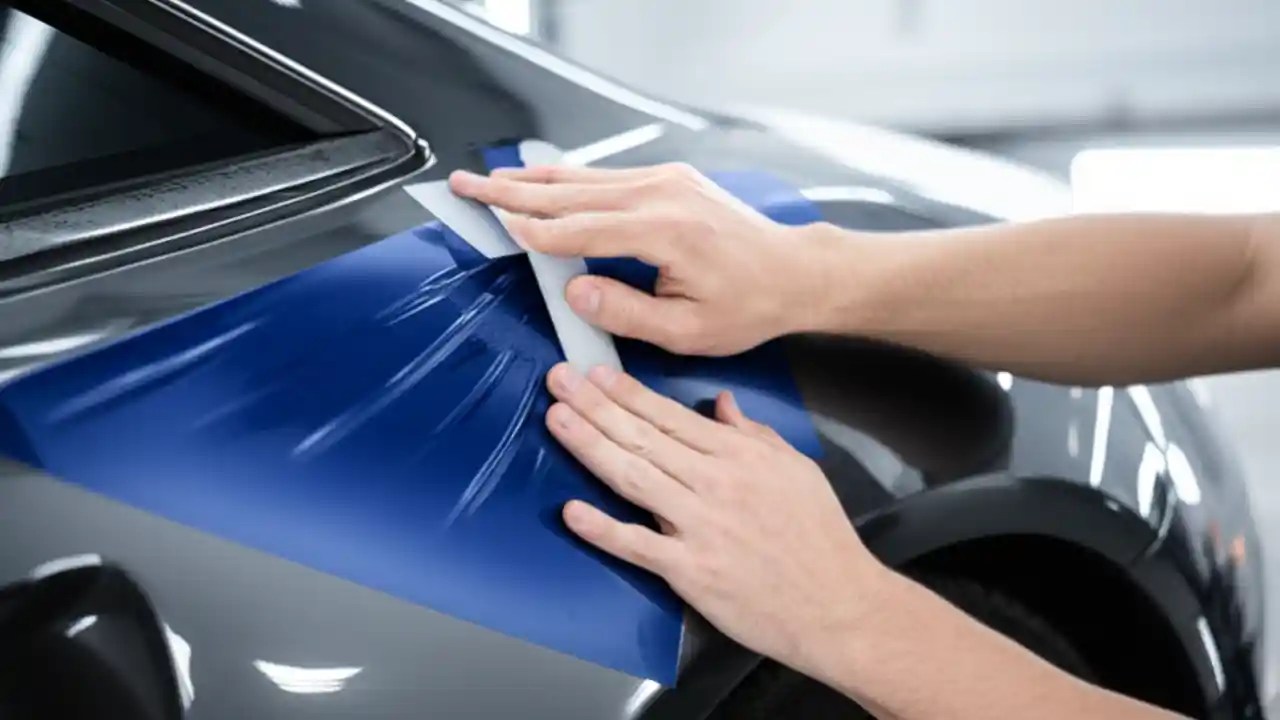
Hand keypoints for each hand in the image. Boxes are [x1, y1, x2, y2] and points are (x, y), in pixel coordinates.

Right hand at [449, 163, 831, 355]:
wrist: (794, 272)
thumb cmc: (748, 305)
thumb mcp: (686, 331)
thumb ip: (624, 312)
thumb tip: (573, 292)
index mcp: (664, 232)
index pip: (578, 229)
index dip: (531, 231)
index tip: (493, 226)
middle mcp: (662, 194)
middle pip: (570, 192)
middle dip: (512, 191)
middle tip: (467, 186)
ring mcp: (667, 180)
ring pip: (584, 178)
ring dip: (533, 180)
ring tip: (491, 181)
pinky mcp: (671, 179)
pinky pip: (606, 177)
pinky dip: (567, 180)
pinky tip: (542, 181)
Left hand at [542, 361, 889, 677]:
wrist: (840, 605)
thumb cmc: (821, 540)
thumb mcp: (797, 469)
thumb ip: (754, 434)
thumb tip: (723, 404)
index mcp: (740, 456)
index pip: (671, 415)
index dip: (628, 392)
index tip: (595, 372)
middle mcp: (716, 484)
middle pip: (643, 437)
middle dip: (596, 405)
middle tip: (560, 381)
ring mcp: (701, 527)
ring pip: (634, 478)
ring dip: (590, 445)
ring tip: (557, 420)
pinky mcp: (692, 571)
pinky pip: (639, 545)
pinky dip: (603, 529)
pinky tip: (572, 510)